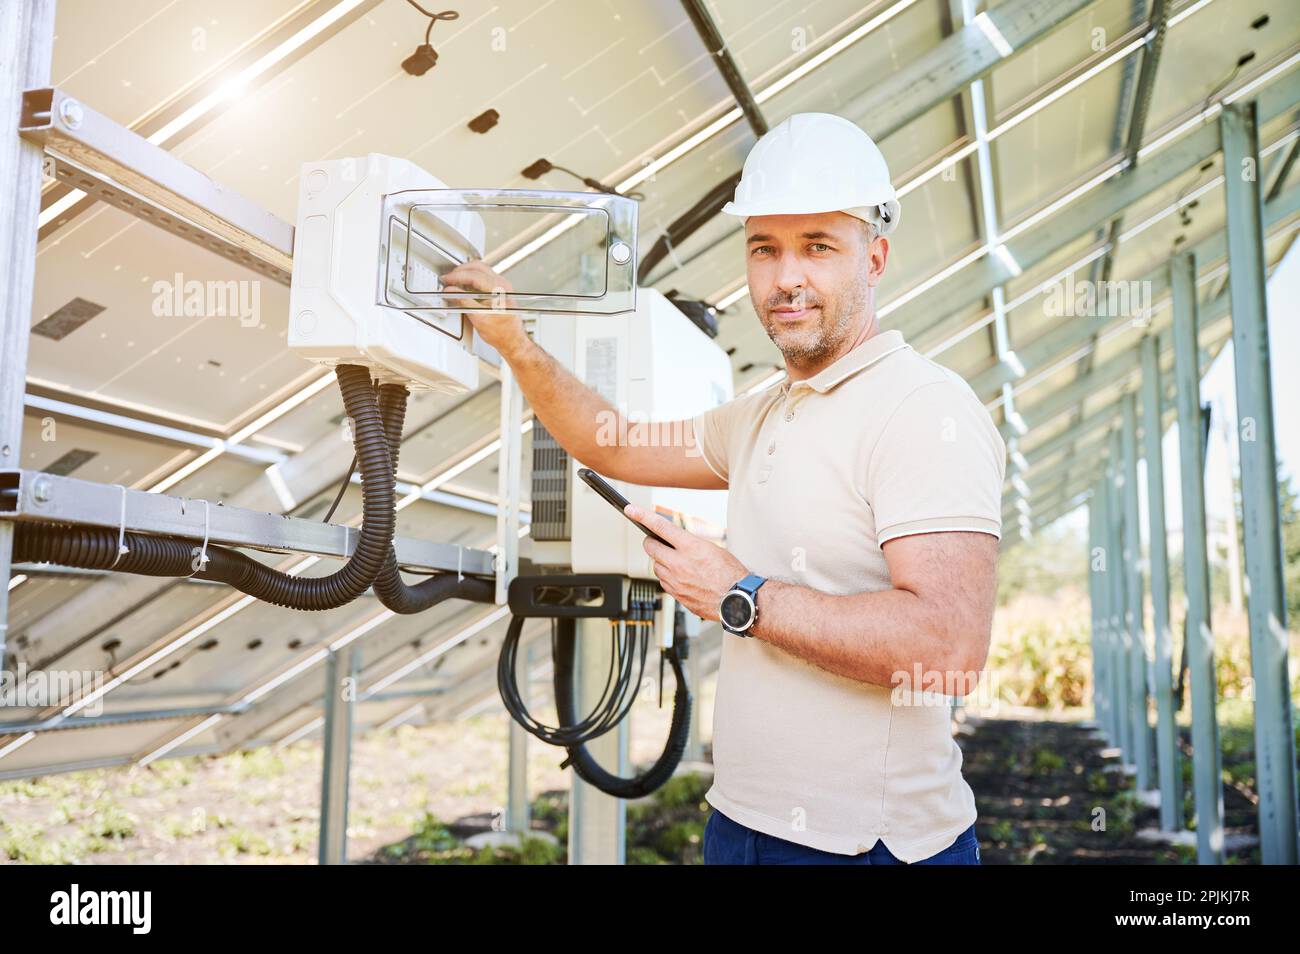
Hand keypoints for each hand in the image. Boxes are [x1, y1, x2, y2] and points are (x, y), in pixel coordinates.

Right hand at [440, 261, 526, 356]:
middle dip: (460, 271)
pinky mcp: (500, 289)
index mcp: (499, 290)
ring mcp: (503, 286)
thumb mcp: (478, 317)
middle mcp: (503, 285)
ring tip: (454, 281)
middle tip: (448, 278)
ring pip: (481, 269)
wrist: (512, 340)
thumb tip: (451, 292)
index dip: (457, 276)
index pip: (474, 275)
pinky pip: (484, 276)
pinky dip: (472, 277)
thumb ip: (463, 301)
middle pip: (478, 267)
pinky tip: (465, 285)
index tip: (447, 280)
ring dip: (466, 272)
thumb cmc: (501, 332)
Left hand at [624, 503, 747, 621]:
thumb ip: (690, 544)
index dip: (642, 516)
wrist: (737, 600)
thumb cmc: (731, 573)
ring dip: (661, 562)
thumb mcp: (713, 548)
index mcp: (690, 547)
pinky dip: (668, 578)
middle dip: (652, 542)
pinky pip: (663, 582)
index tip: (631, 510)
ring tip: (677, 563)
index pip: (660, 526)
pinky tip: (681, 577)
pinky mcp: (676, 595)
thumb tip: (676, 542)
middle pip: (650, 548)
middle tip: (658, 542)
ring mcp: (676, 581)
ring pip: (655, 566)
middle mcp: (679, 563)